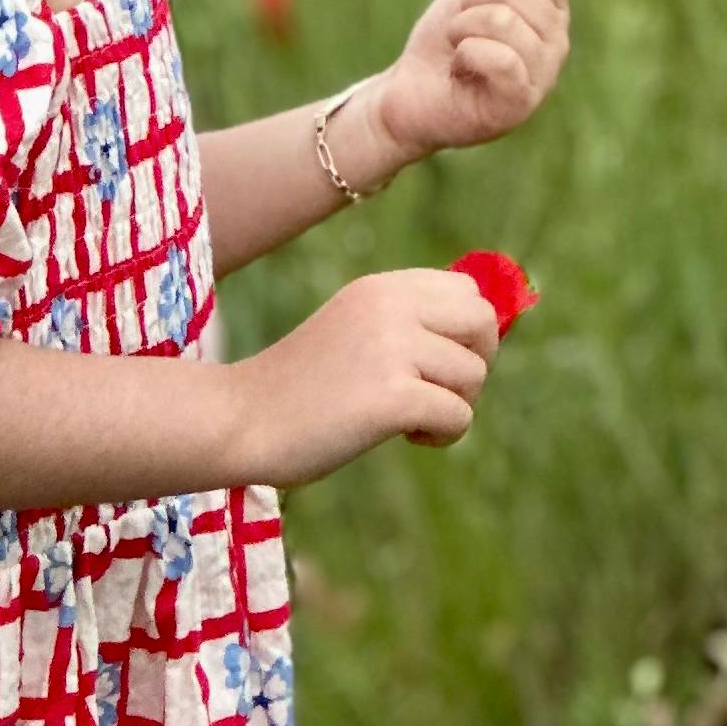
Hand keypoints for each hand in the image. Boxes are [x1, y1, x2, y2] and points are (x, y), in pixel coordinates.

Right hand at [226, 268, 498, 488]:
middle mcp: (390, 306)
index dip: (468, 333)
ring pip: (474, 376)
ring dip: (453, 407)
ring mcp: (392, 348)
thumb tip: (487, 333)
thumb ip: (405, 324)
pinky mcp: (393, 395)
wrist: (239, 420)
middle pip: (484, 324)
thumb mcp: (352, 332)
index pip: (468, 290)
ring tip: (409, 421)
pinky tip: (405, 437)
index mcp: (380, 288)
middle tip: (438, 394)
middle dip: (475, 365)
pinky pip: (458, 415)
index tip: (441, 366)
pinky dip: (442, 437)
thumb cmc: (296, 389)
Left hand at [367, 0, 569, 166]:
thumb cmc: (445, 43)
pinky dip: (465, 54)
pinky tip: (462, 69)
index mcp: (550, 7)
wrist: (413, 94)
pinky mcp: (520, 102)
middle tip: (462, 27)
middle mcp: (557, 39)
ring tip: (460, 48)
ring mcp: (543, 73)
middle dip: (469, 0)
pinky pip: (499, 58)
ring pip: (500, 18)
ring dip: (461, 29)